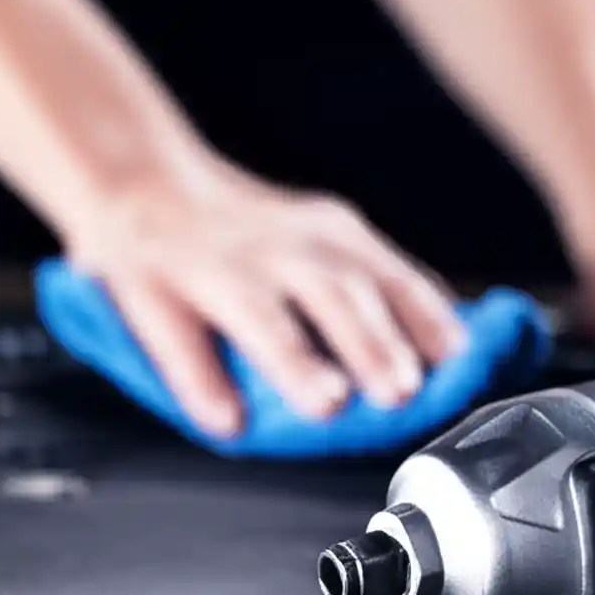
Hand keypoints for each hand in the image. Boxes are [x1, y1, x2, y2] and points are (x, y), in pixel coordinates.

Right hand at [63, 152, 465, 435]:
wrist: (137, 175)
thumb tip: (452, 346)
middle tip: (401, 391)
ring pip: (257, 313)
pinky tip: (226, 420)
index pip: (391, 278)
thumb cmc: (245, 231)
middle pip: (332, 292)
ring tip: (328, 403)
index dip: (426, 322)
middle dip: (371, 342)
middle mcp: (276, 248)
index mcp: (328, 236)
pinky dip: (201, 380)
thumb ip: (377, 288)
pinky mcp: (147, 288)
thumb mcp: (320, 240)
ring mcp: (210, 266)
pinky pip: (175, 338)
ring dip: (296, 359)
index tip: (458, 365)